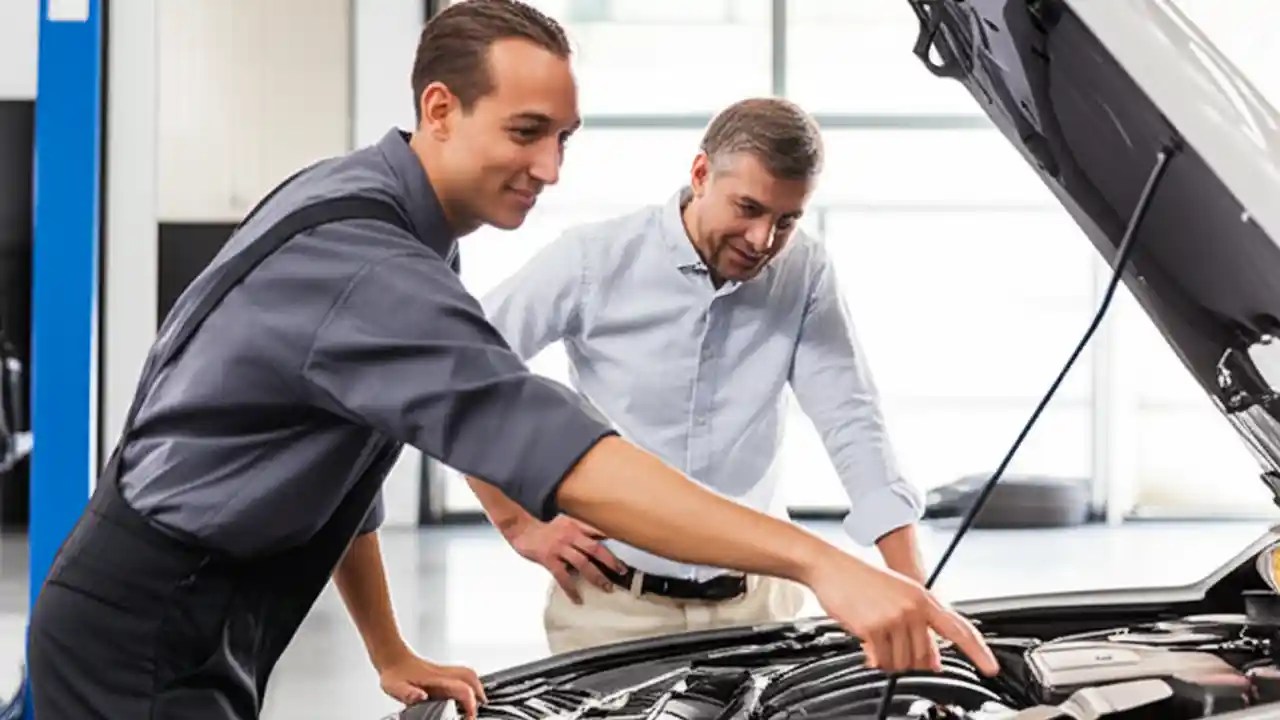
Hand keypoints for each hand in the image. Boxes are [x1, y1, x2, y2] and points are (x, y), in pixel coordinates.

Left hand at [377, 650, 486, 717]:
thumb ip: (408, 693)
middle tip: (477, 709)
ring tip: (477, 702)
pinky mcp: (441, 672)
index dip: (470, 704)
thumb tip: (421, 697)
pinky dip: (469, 683)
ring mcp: (444, 672)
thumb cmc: (394, 673)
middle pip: (470, 678)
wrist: (392, 658)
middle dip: (479, 694)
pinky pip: (462, 674)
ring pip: (469, 675)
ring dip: (476, 687)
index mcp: (435, 680)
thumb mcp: (396, 687)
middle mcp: (443, 674)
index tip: (469, 717)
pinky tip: (464, 693)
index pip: (462, 689)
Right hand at [511, 514, 626, 602]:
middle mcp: (570, 535)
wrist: (521, 529)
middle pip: (595, 548)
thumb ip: (581, 530)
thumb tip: (601, 539)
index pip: (599, 532)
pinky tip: (578, 599)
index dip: (614, 540)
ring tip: (606, 587)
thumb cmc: (544, 528)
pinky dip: (572, 589)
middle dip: (611, 561)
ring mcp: (560, 548)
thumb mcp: (565, 522)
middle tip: (622, 572)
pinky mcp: (549, 559)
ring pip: (583, 563)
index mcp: (576, 525)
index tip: (626, 548)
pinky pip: (563, 577)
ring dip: (596, 576)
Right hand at [806, 549, 997, 676]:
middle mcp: (913, 608)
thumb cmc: (861, 580)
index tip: (991, 667)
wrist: (831, 566)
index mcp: (923, 598)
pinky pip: (882, 662)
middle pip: (925, 657)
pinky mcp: (874, 628)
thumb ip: (920, 627)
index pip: (959, 629)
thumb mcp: (898, 597)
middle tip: (892, 645)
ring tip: (877, 639)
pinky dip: (874, 659)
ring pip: (903, 663)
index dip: (978, 651)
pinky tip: (868, 645)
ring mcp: (894, 618)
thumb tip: (933, 660)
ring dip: (889, 660)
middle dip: (909, 659)